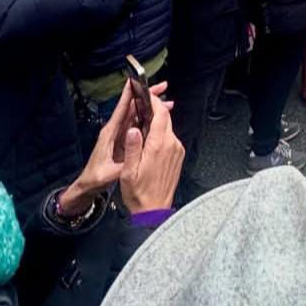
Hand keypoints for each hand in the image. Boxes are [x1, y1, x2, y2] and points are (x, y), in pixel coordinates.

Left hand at [56, 82, 168, 214]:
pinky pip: (138, 124)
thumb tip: (135, 159)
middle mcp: (115, 130)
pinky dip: (149, 118)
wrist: (88, 185)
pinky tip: (159, 118)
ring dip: (151, 107)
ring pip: (137, 114)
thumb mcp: (108, 174)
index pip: (122, 109)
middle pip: (133, 107)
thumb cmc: (95, 178)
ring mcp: (120, 134)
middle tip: (162, 87)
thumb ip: (122, 166)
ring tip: (166, 101)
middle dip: (147, 96)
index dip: (130, 93)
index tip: (138, 80)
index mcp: (110, 133)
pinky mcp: (125, 140)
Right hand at [119, 89, 184, 213]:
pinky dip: (160, 134)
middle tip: (142, 107)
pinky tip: (149, 142)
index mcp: (158, 146)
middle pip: (166, 118)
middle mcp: (171, 145)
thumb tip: (133, 129)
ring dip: (157, 123)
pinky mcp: (178, 156)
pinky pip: (170, 138)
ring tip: (142, 126)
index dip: (154, 102)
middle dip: (155, 110)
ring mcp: (177, 150)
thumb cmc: (139, 193)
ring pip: (168, 128)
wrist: (154, 210)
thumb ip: (131, 148)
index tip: (146, 95)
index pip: (161, 114)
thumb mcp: (128, 172)